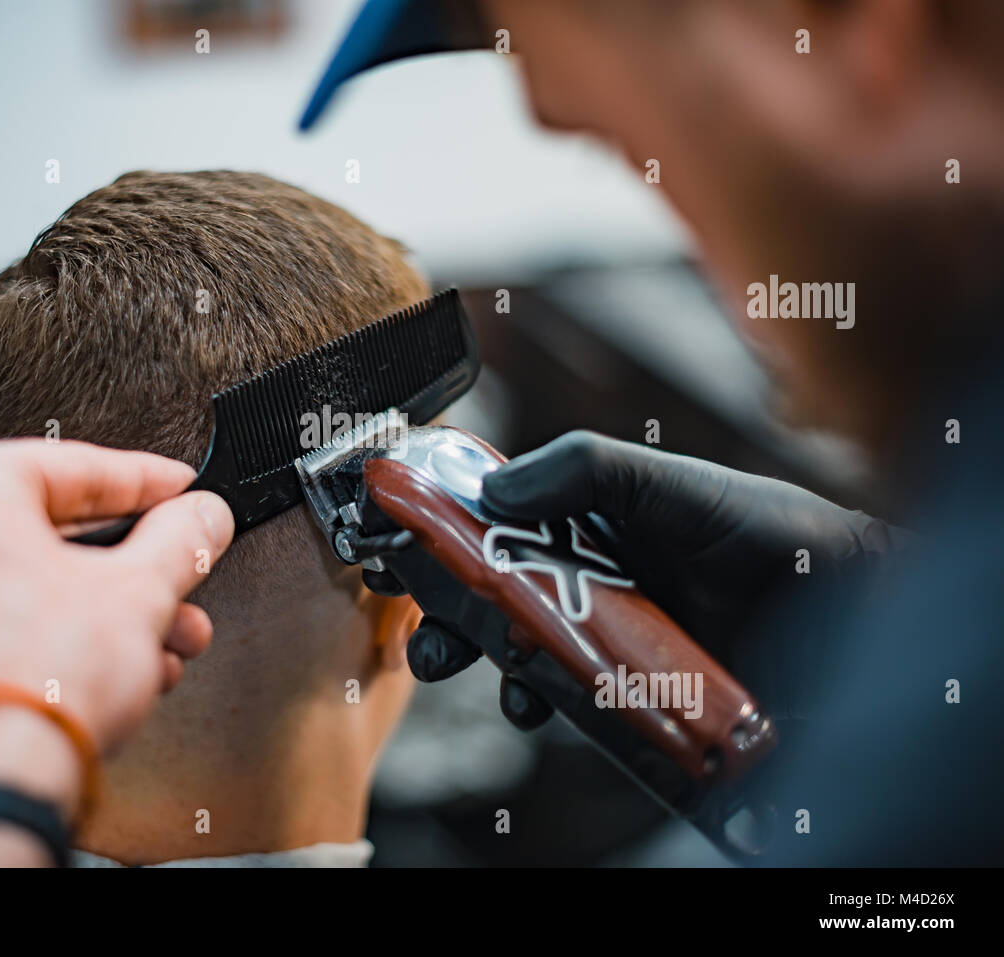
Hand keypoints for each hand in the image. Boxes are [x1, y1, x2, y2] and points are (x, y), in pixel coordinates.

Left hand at [0, 439, 233, 818]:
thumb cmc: (34, 682)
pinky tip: (117, 671)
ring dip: (108, 611)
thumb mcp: (140, 591)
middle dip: (135, 569)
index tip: (185, 493)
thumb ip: (180, 538)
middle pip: (56, 532)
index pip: (80, 467)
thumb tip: (202, 517)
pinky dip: (60, 638)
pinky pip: (1, 625)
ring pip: (32, 584)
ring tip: (166, 640)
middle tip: (183, 577)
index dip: (151, 483)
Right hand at [408, 431, 904, 714]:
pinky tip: (530, 700)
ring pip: (520, 646)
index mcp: (596, 518)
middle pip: (495, 588)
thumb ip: (587, 469)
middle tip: (410, 618)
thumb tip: (490, 490)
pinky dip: (534, 698)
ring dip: (473, 653)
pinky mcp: (632, 690)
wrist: (854, 613)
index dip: (448, 528)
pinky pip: (566, 697)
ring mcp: (612, 635)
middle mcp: (596, 576)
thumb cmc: (770, 530)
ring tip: (451, 658)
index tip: (398, 539)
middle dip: (444, 602)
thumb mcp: (674, 482)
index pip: (503, 517)